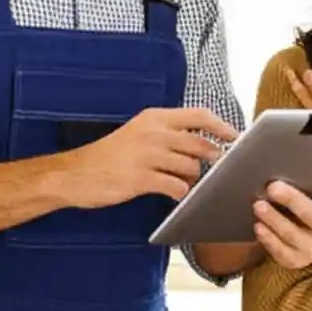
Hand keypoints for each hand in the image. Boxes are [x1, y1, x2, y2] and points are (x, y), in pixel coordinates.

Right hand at [65, 107, 237, 208]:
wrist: (75, 174)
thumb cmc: (110, 156)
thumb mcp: (138, 133)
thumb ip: (168, 135)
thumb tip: (202, 145)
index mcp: (154, 117)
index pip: (199, 115)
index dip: (222, 126)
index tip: (236, 138)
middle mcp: (153, 132)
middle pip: (201, 143)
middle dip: (214, 158)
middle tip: (220, 169)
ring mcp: (147, 155)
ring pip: (191, 167)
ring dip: (195, 179)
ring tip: (186, 184)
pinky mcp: (141, 178)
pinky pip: (176, 186)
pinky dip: (181, 193)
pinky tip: (174, 195)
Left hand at [253, 166, 311, 269]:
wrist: (306, 226)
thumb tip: (294, 148)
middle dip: (293, 201)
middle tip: (273, 186)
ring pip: (295, 236)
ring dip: (275, 219)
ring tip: (258, 204)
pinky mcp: (300, 260)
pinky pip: (283, 253)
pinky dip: (269, 240)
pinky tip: (258, 226)